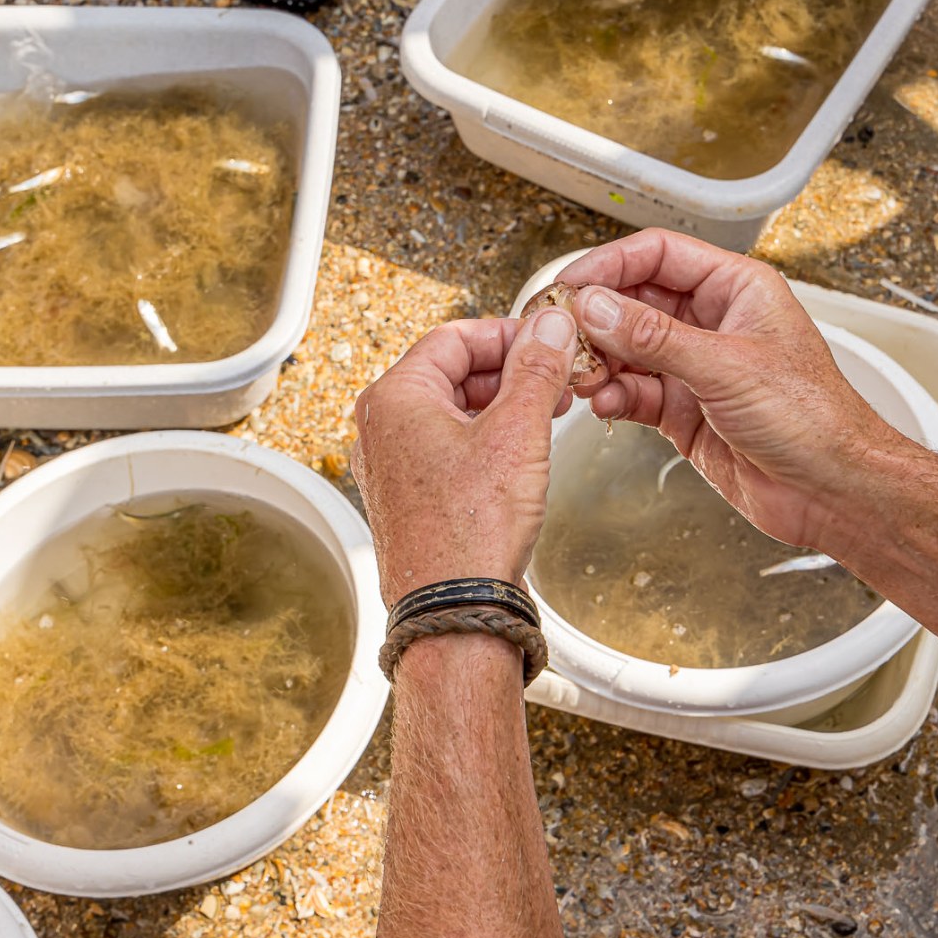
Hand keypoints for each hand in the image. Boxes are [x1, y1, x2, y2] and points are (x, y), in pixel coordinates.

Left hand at [353, 311, 580, 605]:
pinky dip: (486, 441)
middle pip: (451, 373)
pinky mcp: (409, 498)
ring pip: (452, 412)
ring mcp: (392, 466)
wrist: (455, 611)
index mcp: (394, 399)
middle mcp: (382, 429)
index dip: (508, 334)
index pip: (454, 337)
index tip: (546, 340)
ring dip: (502, 407)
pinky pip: (448, 449)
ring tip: (547, 414)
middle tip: (555, 378)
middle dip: (509, 372)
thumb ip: (536, 369)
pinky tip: (522, 454)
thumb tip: (550, 326)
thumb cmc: (471, 531)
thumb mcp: (518, 433)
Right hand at [559, 229, 916, 554]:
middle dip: (596, 318)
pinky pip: (633, 391)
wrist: (832, 490)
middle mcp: (713, 322)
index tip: (571, 285)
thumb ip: (655, 337)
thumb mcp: (727, 367)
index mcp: (737, 289)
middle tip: (561, 334)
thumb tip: (598, 307)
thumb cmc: (814, 419)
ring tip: (583, 376)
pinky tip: (605, 404)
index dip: (609, 265)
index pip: (659, 254)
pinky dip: (613, 396)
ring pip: (628, 349)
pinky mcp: (684, 409)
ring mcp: (696, 367)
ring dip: (600, 361)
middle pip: (635, 300)